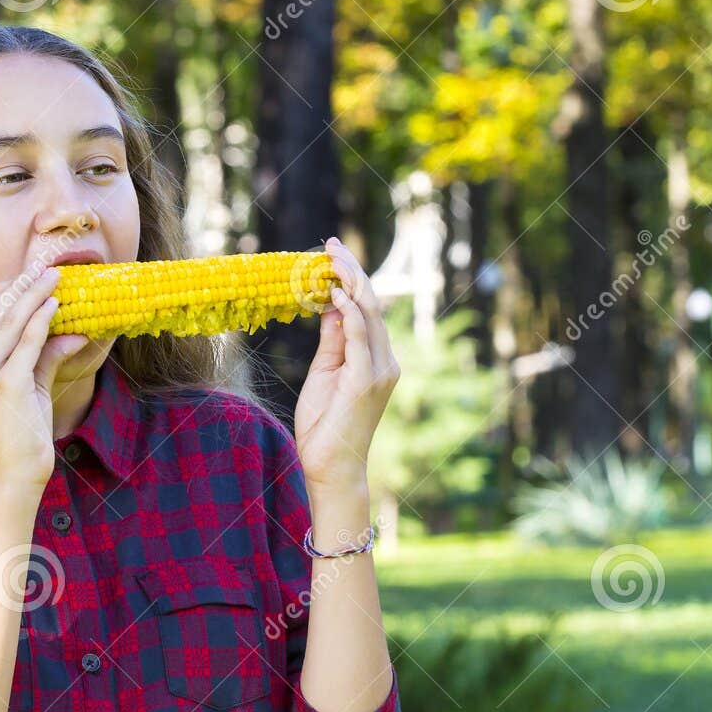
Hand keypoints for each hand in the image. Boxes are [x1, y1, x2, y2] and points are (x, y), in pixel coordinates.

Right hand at [0, 263, 88, 491]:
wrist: (13, 477)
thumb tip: (72, 331)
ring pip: (9, 324)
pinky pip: (25, 343)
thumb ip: (42, 358)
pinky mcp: (4, 386)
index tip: (24, 274)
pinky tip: (55, 305)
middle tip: (43, 266)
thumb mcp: (26, 390)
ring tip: (53, 276)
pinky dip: (41, 320)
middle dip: (20, 287)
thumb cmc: (18, 437)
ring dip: (33, 296)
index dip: (2, 293)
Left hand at [294, 237, 401, 489]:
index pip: (367, 309)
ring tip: (331, 258)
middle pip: (371, 304)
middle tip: (331, 244)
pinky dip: (349, 314)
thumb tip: (331, 305)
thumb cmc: (325, 426)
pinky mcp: (367, 381)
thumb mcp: (326, 373)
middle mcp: (385, 361)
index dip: (351, 279)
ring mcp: (380, 371)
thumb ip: (333, 341)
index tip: (331, 254)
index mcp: (377, 359)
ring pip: (369, 315)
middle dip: (351, 271)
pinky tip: (335, 294)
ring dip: (350, 283)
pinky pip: (360, 339)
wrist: (331, 468)